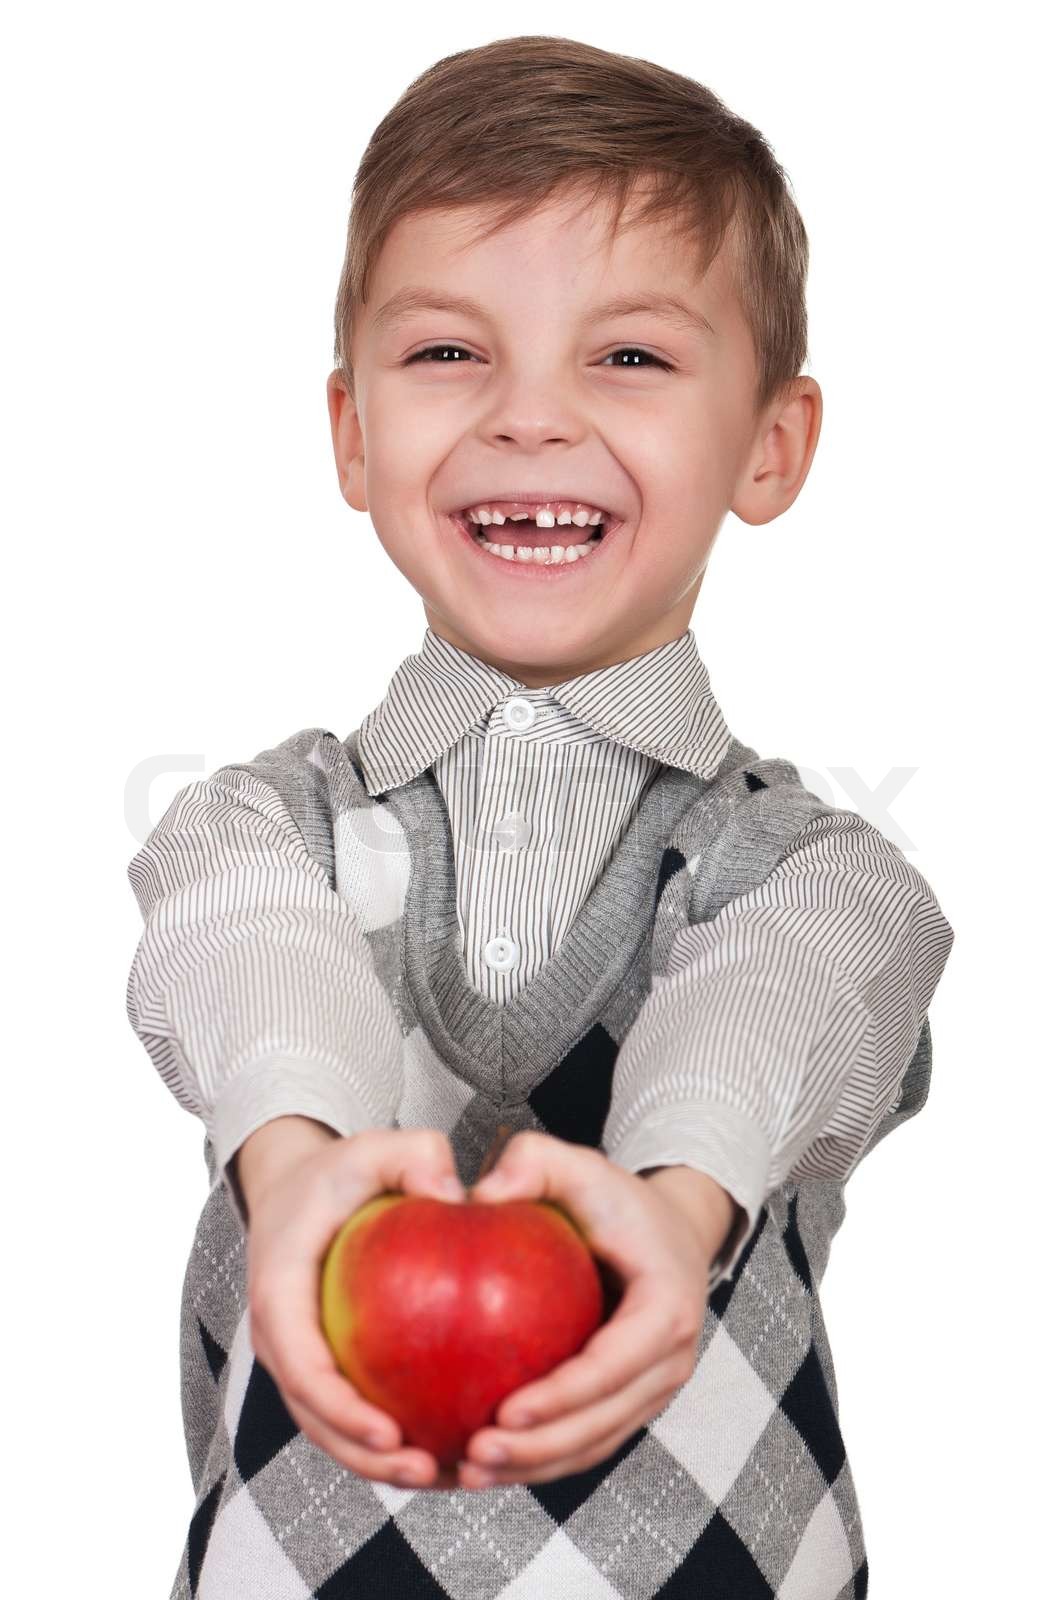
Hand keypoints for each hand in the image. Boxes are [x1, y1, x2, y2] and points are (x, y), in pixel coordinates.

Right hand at [243, 1124, 466, 1490]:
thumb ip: (416, 1155)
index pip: (301, 1365)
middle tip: (429, 1470)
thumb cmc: (342, 1168)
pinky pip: (348, 1411)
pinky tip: (447, 1447)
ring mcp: (295, 1355)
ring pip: (328, 1428)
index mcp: (279, 1290)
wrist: (297, 1184)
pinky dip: (387, 1439)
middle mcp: (278, 1335)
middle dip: (365, 1456)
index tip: (392, 1432)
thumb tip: (458, 1195)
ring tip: (444, 1475)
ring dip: (377, 1462)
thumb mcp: (375, 1146)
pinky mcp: (319, 1363)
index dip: (341, 1409)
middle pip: (313, 1416)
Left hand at [457, 1131, 730, 1489]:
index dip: (561, 1397)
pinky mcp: (632, 1402)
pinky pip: (587, 1441)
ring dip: (534, 1469)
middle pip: (602, 1422)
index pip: (611, 1367)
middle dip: (538, 1450)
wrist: (668, 1228)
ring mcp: (654, 1389)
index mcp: (666, 1308)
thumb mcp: (580, 1164)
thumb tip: (478, 1194)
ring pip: (594, 1445)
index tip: (502, 1412)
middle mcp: (671, 1362)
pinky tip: (484, 1463)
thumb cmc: (616, 1198)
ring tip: (467, 1473)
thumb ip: (533, 1159)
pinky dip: (540, 1460)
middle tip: (471, 1455)